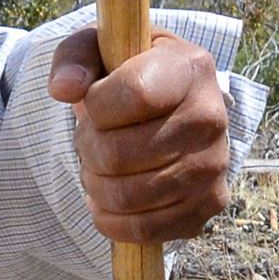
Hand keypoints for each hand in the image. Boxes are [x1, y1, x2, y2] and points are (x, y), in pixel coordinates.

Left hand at [47, 26, 233, 245]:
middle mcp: (212, 116)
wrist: (172, 106)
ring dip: (95, 185)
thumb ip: (73, 59)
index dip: (96, 105)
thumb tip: (63, 89)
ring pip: (127, 195)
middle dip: (87, 149)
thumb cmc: (128, 74)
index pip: (135, 95)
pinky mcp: (209, 204)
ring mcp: (214, 165)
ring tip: (98, 167)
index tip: (94, 101)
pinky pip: (146, 229)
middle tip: (90, 140)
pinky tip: (107, 200)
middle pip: (119, 154)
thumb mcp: (99, 50)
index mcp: (189, 67)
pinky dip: (112, 220)